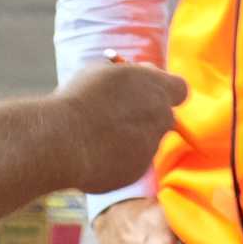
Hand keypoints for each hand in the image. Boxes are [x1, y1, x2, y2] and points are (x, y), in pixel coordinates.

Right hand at [54, 61, 187, 194]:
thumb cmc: (80, 99)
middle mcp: (160, 117)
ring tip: (96, 134)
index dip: (165, 90)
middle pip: (164, 117)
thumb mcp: (105, 72)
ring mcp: (151, 146)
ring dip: (129, 138)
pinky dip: (117, 158)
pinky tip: (94, 152)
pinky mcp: (137, 171)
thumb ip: (130, 77)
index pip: (180, 89)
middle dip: (147, 116)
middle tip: (117, 114)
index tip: (146, 91)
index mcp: (156, 88)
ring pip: (146, 141)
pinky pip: (131, 162)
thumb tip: (139, 76)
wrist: (62, 138)